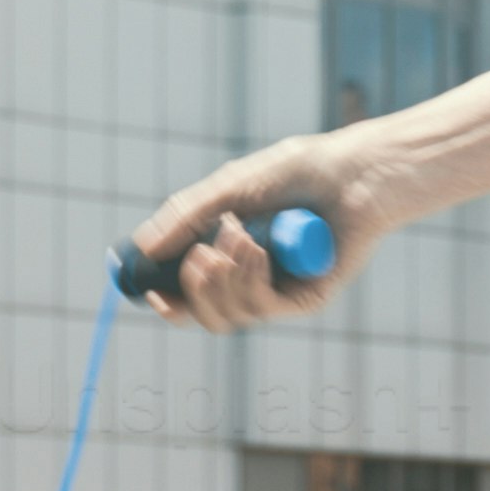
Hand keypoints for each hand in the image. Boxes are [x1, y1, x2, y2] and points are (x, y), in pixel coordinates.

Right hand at [123, 143, 371, 327]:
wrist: (349, 174)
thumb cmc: (293, 175)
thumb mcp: (226, 191)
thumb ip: (184, 218)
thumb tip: (140, 248)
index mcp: (230, 258)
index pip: (191, 298)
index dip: (168, 304)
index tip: (150, 292)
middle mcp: (253, 282)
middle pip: (207, 317)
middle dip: (194, 291)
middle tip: (200, 256)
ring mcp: (280, 293)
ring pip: (231, 317)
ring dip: (224, 277)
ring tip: (238, 234)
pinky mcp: (306, 299)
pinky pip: (263, 308)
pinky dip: (250, 279)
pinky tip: (256, 249)